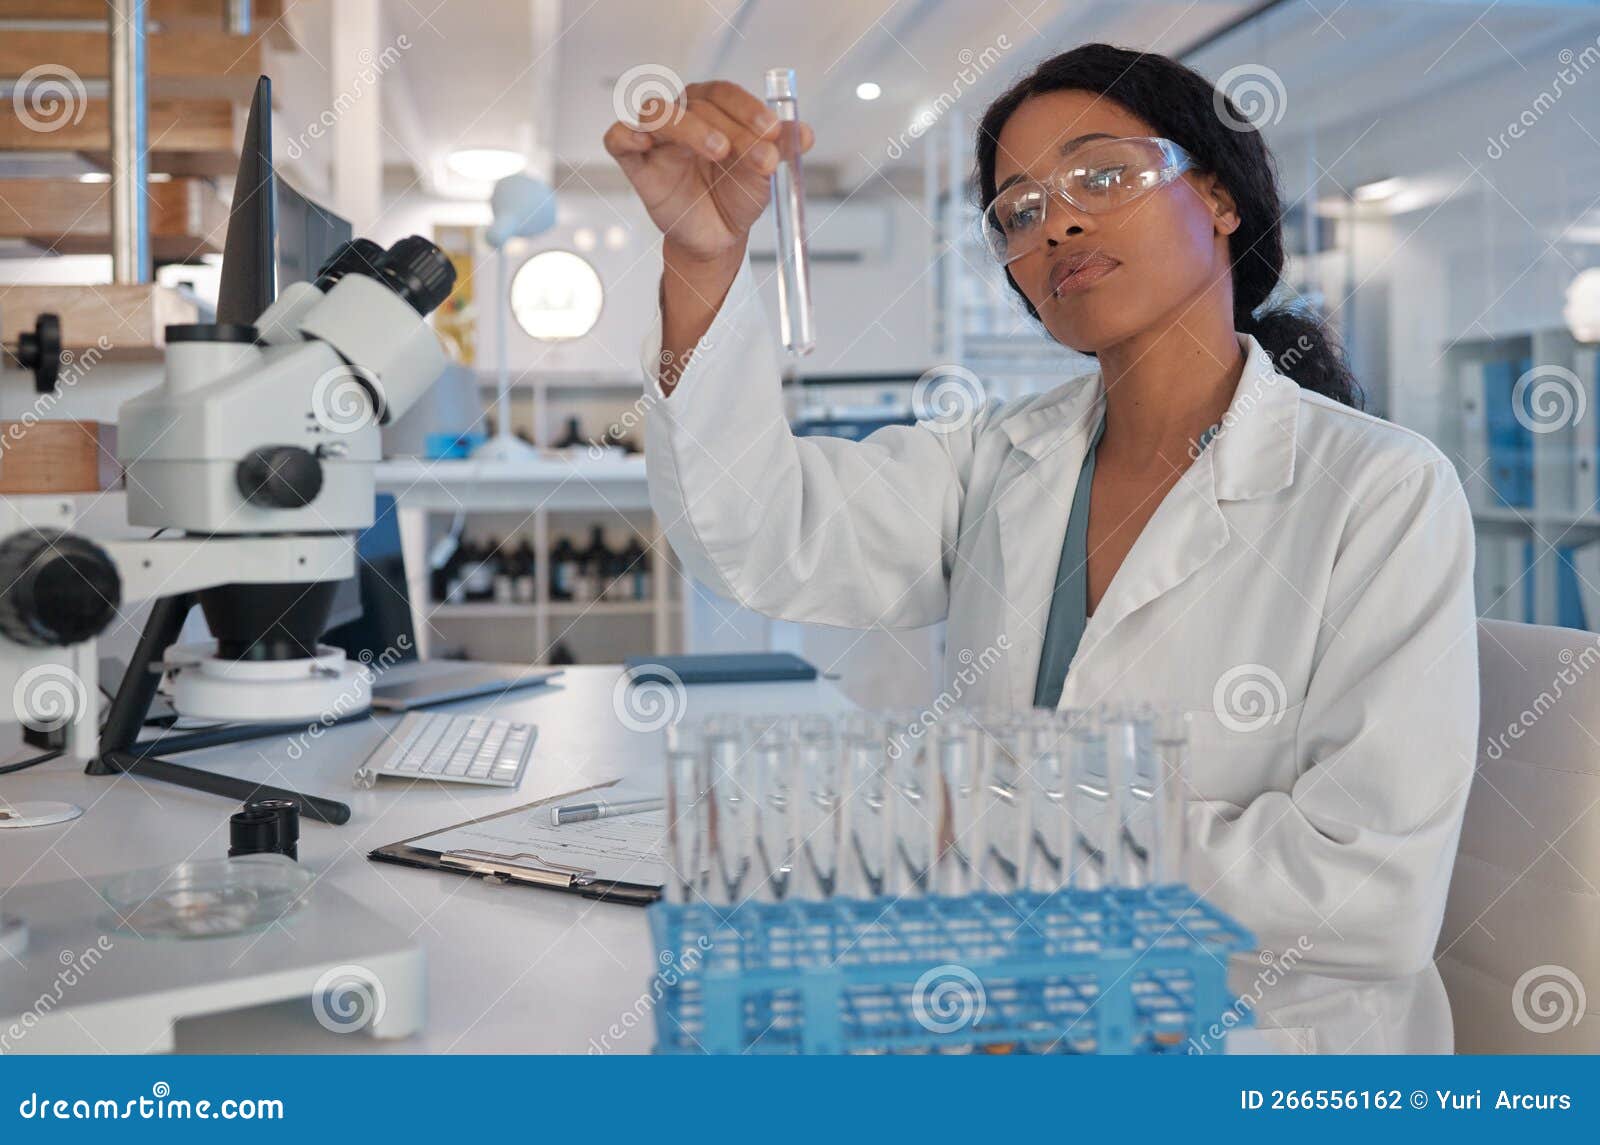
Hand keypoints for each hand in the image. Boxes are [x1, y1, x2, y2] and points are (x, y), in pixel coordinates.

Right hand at [603, 79, 814, 263]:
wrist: (718, 237)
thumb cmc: (736, 195)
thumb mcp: (764, 172)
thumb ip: (781, 149)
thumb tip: (805, 134)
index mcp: (712, 108)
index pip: (724, 93)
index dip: (749, 108)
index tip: (774, 129)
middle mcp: (682, 115)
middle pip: (698, 105)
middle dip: (736, 130)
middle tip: (762, 159)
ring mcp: (656, 139)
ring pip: (658, 113)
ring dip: (690, 127)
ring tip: (720, 151)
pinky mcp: (636, 165)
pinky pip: (617, 138)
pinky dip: (626, 136)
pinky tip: (644, 142)